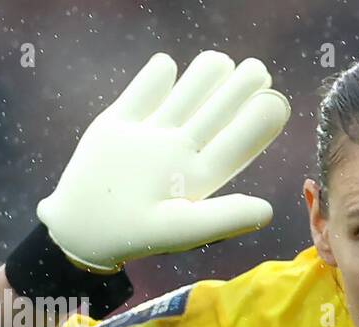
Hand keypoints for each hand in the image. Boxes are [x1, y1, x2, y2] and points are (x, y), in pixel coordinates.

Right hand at [37, 50, 290, 272]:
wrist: (81, 228)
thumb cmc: (136, 234)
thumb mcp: (181, 228)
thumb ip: (223, 218)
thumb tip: (268, 212)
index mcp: (198, 176)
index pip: (235, 145)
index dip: (256, 124)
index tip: (276, 101)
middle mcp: (179, 153)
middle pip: (214, 115)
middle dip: (237, 91)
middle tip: (258, 68)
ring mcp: (150, 137)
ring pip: (183, 99)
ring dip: (203, 78)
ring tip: (221, 60)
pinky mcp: (118, 125)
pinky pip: (140, 95)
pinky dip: (153, 78)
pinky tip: (167, 64)